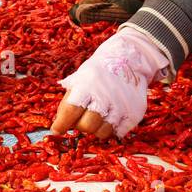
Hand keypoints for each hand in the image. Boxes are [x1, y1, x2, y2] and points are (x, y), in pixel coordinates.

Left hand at [50, 28, 170, 140]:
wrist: (127, 58)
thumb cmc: (98, 72)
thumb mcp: (80, 77)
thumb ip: (69, 100)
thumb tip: (59, 126)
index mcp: (87, 84)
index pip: (70, 111)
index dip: (61, 124)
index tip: (56, 130)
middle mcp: (105, 95)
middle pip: (87, 126)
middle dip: (80, 125)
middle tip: (82, 118)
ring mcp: (121, 105)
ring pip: (102, 133)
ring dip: (96, 127)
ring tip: (98, 115)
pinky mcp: (134, 113)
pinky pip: (117, 132)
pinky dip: (111, 128)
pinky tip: (111, 116)